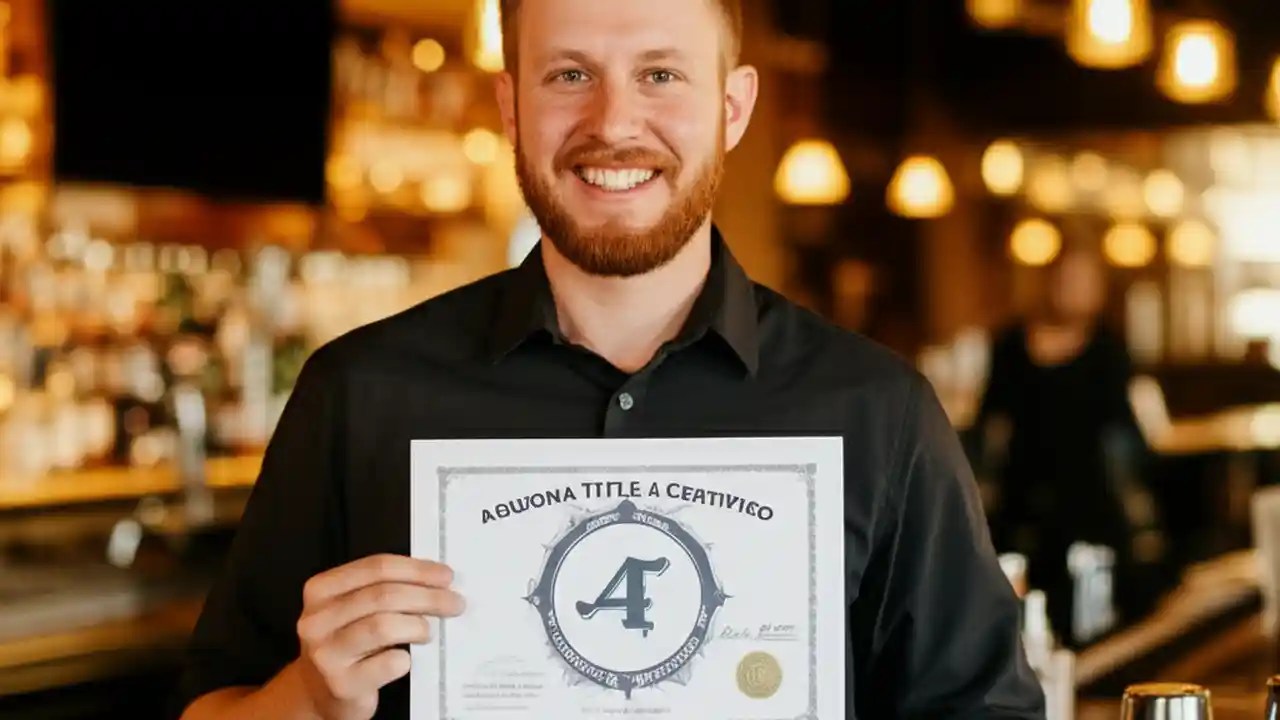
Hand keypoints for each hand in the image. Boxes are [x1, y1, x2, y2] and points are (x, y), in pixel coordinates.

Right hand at [293, 554, 464, 719]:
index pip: (376, 568)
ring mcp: (326, 653)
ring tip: (429, 631)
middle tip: (454, 602)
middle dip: (427, 597)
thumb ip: (383, 589)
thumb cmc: (346, 644)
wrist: (321, 693)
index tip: (445, 575)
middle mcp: (317, 620)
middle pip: (383, 596)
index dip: (416, 569)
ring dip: (418, 626)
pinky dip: (404, 658)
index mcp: (321, 590)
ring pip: (383, 626)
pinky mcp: (342, 684)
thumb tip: (437, 579)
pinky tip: (406, 658)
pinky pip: (386, 663)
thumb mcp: (352, 609)